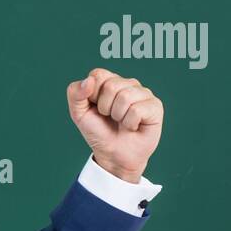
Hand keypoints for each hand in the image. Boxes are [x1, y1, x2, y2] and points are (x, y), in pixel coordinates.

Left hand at [66, 68, 161, 182]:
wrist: (113, 155)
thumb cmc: (98, 132)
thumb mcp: (78, 113)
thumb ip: (75, 93)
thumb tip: (88, 80)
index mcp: (109, 81)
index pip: (98, 75)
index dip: (92, 95)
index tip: (95, 108)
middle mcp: (128, 83)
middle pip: (111, 86)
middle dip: (104, 108)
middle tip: (110, 117)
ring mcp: (143, 93)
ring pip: (125, 96)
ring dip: (118, 116)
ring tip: (121, 122)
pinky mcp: (155, 106)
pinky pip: (137, 109)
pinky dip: (130, 123)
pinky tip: (133, 126)